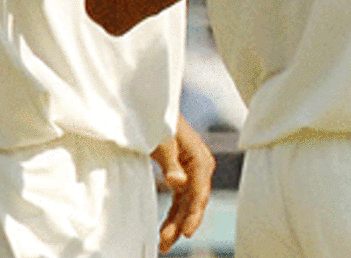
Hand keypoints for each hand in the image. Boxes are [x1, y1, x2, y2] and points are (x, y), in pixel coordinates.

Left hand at [151, 115, 215, 252]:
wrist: (150, 106)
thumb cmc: (157, 121)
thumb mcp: (161, 139)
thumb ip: (170, 161)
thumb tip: (178, 183)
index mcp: (199, 157)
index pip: (200, 190)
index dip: (194, 212)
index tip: (186, 232)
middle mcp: (199, 165)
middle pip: (195, 200)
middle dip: (182, 223)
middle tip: (166, 244)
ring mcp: (191, 171)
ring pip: (187, 203)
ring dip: (176, 222)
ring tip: (162, 244)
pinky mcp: (181, 173)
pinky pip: (180, 199)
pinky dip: (173, 214)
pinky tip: (164, 230)